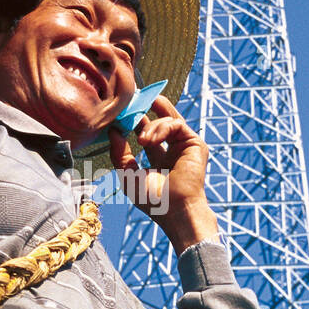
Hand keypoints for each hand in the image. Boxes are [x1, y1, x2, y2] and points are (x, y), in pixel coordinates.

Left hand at [107, 94, 218, 251]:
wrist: (174, 210)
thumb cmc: (153, 200)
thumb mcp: (128, 174)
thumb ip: (119, 153)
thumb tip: (113, 131)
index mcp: (160, 160)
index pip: (148, 133)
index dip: (135, 120)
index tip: (121, 112)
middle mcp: (174, 151)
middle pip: (162, 120)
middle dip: (147, 107)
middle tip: (133, 98)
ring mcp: (185, 147)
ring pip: (168, 121)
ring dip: (151, 126)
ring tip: (141, 140)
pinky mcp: (195, 144)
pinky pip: (176, 124)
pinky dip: (161, 128)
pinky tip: (149, 140)